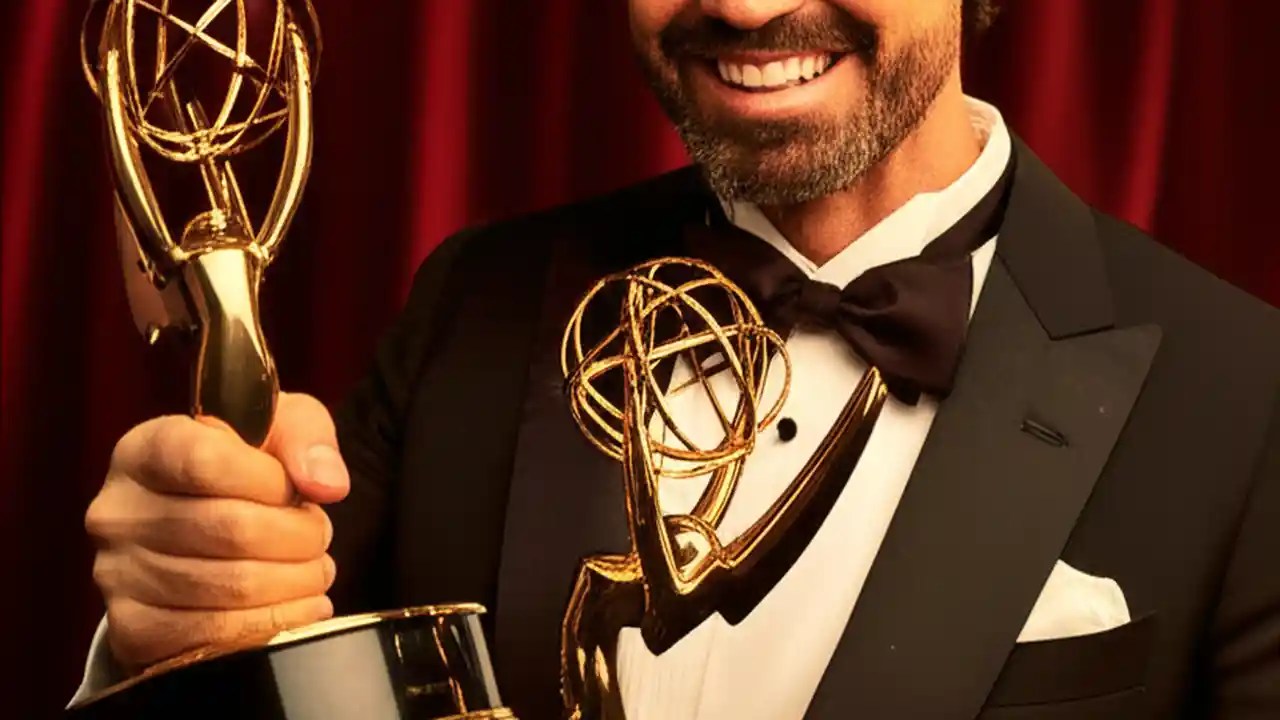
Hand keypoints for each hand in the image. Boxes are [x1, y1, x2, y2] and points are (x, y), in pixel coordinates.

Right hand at [85, 391, 350, 670]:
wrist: (204, 529)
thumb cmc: (244, 471)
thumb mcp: (277, 429)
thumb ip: (304, 437)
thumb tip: (327, 485)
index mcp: (145, 451)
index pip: (206, 462)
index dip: (271, 481)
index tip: (295, 490)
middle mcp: (118, 513)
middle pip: (232, 529)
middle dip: (299, 536)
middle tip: (317, 537)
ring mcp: (119, 576)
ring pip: (233, 587)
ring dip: (296, 581)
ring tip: (312, 570)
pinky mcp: (134, 631)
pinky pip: (220, 636)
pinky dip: (278, 623)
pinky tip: (298, 606)